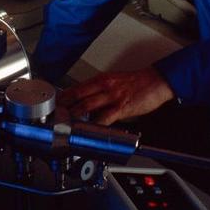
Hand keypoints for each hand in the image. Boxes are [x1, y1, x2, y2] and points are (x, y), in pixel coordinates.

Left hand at [57, 67, 174, 125]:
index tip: (54, 104)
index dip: (63, 96)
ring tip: (64, 124)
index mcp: (101, 79)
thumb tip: (88, 102)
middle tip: (53, 115)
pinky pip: (104, 117)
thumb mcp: (115, 82)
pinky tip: (89, 130)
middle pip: (77, 95)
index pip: (76, 87)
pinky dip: (95, 124)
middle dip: (63, 106)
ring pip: (86, 106)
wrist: (156, 81)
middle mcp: (104, 86)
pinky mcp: (121, 107)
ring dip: (74, 115)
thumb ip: (101, 91)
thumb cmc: (137, 83)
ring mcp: (111, 96)